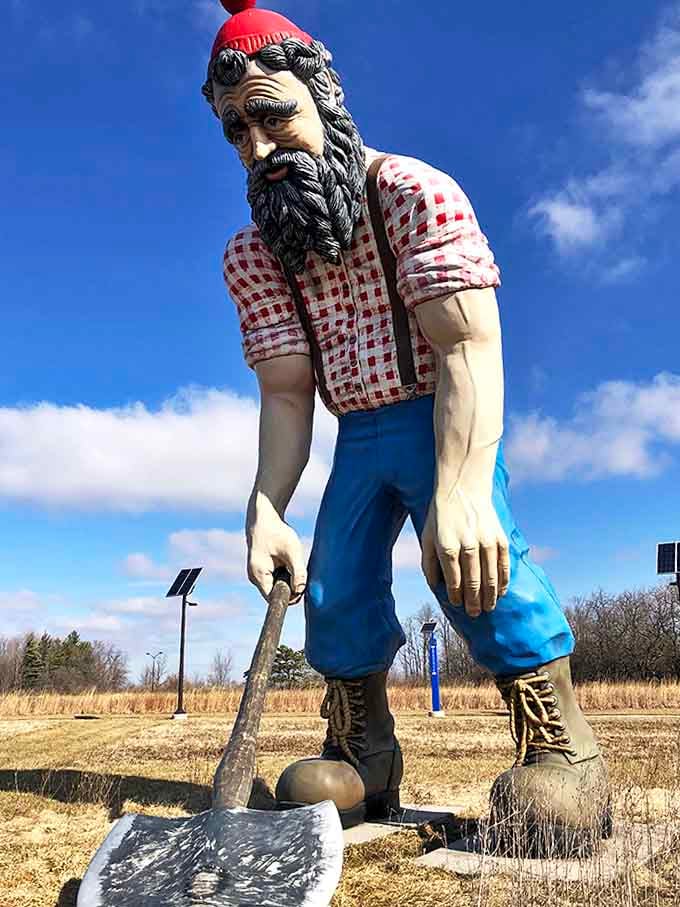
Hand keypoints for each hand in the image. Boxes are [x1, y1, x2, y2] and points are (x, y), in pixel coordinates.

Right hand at [246, 503, 306, 602]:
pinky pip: (274, 577)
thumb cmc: (277, 532)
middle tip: (297, 567)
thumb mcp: (292, 551)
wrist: (264, 516)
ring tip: (290, 560)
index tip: (301, 584)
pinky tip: (286, 559)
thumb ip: (298, 573)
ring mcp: (257, 573)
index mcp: (259, 576)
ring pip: (276, 584)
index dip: (290, 596)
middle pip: (275, 593)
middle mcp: (255, 577)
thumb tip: (301, 590)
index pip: (274, 599)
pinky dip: (283, 571)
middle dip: (289, 585)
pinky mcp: (261, 567)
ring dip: (287, 577)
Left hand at [421, 491, 509, 617]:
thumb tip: (435, 587)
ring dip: (489, 596)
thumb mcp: (427, 536)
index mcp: (447, 546)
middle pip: (473, 582)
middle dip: (473, 602)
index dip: (456, 596)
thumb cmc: (441, 516)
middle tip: (473, 613)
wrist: (463, 489)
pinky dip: (503, 581)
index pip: (453, 580)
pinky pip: (504, 566)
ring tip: (487, 608)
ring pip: (490, 578)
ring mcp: (486, 541)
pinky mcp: (500, 538)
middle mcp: (468, 545)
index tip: (457, 604)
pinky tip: (501, 592)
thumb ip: (428, 563)